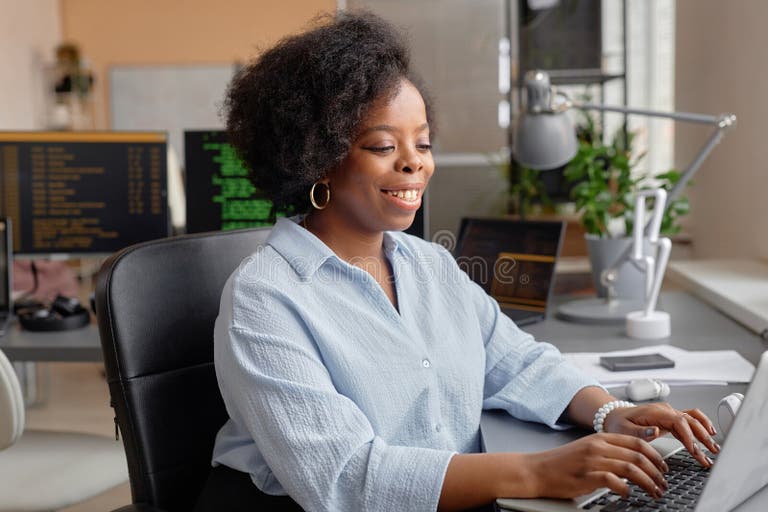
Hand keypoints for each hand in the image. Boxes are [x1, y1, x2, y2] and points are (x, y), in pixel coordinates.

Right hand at [524, 433, 668, 499]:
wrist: (537, 470)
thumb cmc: (561, 463)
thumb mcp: (587, 449)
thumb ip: (608, 451)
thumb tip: (634, 461)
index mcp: (600, 437)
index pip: (637, 442)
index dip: (656, 455)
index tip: (663, 467)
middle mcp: (598, 446)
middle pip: (638, 456)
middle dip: (656, 472)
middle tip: (663, 483)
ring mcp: (592, 461)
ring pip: (631, 469)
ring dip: (647, 483)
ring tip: (654, 492)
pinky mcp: (587, 476)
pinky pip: (614, 481)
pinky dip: (625, 489)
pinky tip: (628, 494)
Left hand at [603, 403, 719, 466]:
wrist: (613, 416)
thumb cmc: (618, 423)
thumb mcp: (624, 430)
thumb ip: (640, 432)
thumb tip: (656, 431)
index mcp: (654, 412)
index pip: (678, 422)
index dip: (688, 436)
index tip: (695, 451)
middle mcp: (664, 410)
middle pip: (689, 420)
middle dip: (702, 437)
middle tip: (711, 453)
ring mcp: (668, 413)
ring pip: (692, 420)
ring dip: (705, 432)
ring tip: (714, 447)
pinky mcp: (670, 418)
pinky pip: (689, 420)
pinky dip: (701, 426)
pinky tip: (709, 434)